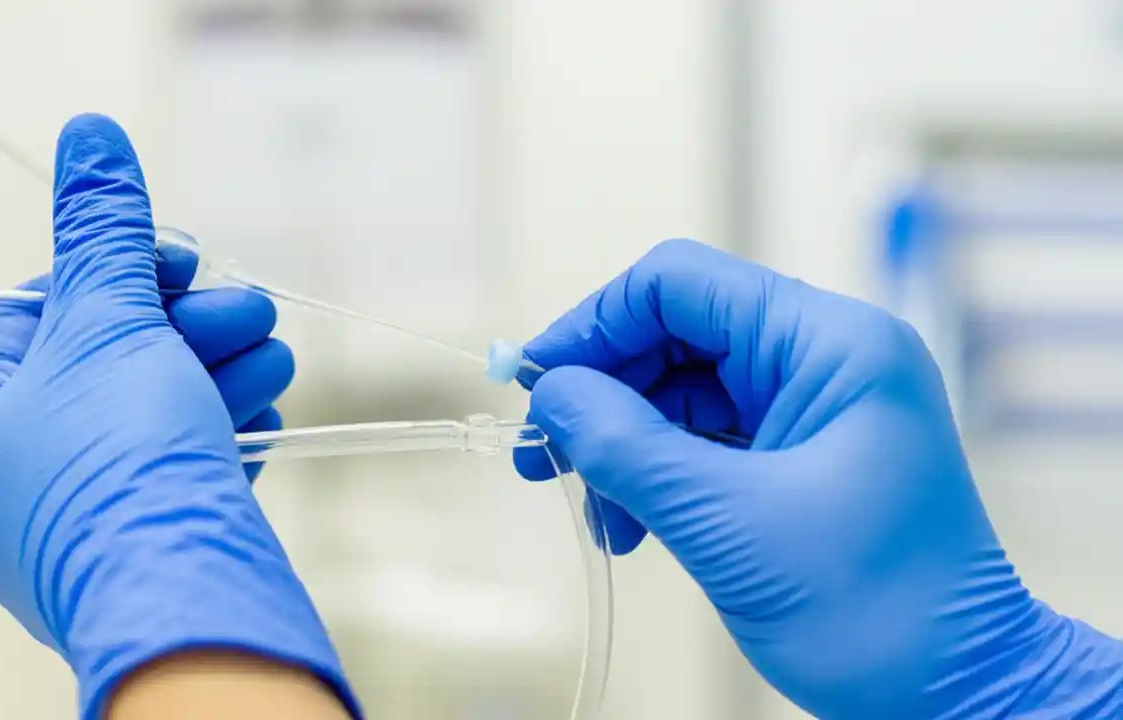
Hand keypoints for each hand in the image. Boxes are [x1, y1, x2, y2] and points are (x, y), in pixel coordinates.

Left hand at [0, 115, 357, 718]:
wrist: (191, 605)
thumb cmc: (121, 474)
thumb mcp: (108, 324)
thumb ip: (100, 230)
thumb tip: (88, 135)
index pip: (38, 317)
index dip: (113, 274)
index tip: (176, 258)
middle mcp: (18, 483)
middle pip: (109, 363)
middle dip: (189, 324)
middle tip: (248, 306)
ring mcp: (88, 518)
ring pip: (156, 414)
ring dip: (222, 368)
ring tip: (273, 351)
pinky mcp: (154, 539)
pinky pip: (184, 462)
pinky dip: (226, 425)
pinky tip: (267, 404)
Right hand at [518, 239, 1122, 717]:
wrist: (958, 695)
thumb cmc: (872, 611)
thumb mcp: (727, 522)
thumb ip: (627, 446)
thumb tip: (551, 394)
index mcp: (831, 344)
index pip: (682, 285)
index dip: (595, 324)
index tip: (532, 383)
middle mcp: (825, 359)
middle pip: (676, 335)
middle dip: (603, 394)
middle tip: (544, 460)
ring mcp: (814, 408)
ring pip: (684, 391)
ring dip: (624, 446)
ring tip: (598, 517)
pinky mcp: (801, 456)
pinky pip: (706, 439)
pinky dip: (657, 475)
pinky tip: (630, 528)